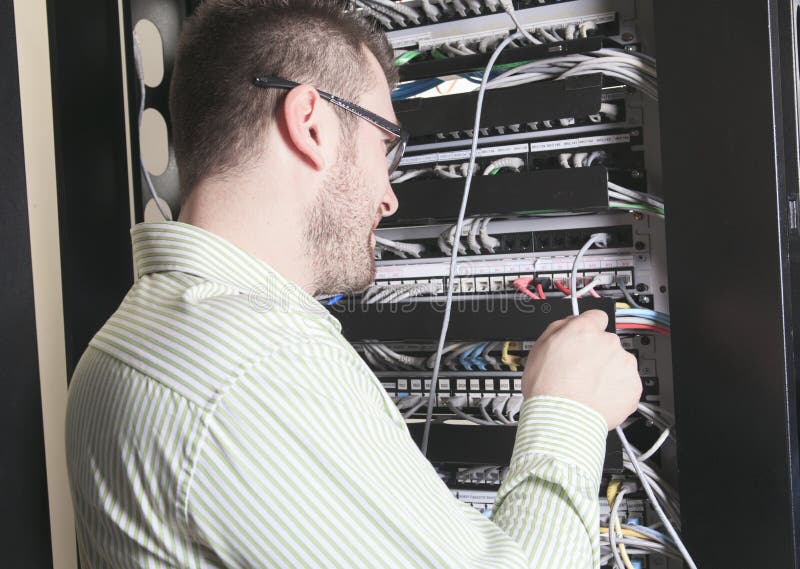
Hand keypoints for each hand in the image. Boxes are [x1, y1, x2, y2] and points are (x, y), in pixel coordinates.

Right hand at [522, 310, 641, 429]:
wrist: (562, 418)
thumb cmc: (547, 387)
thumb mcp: (539, 348)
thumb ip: (558, 328)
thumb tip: (570, 322)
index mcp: (585, 330)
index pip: (596, 317)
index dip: (590, 329)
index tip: (588, 339)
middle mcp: (608, 342)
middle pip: (607, 343)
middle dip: (597, 355)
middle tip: (581, 372)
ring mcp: (623, 364)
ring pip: (618, 363)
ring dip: (608, 372)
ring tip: (589, 388)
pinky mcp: (633, 386)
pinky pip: (627, 384)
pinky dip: (616, 390)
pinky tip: (598, 398)